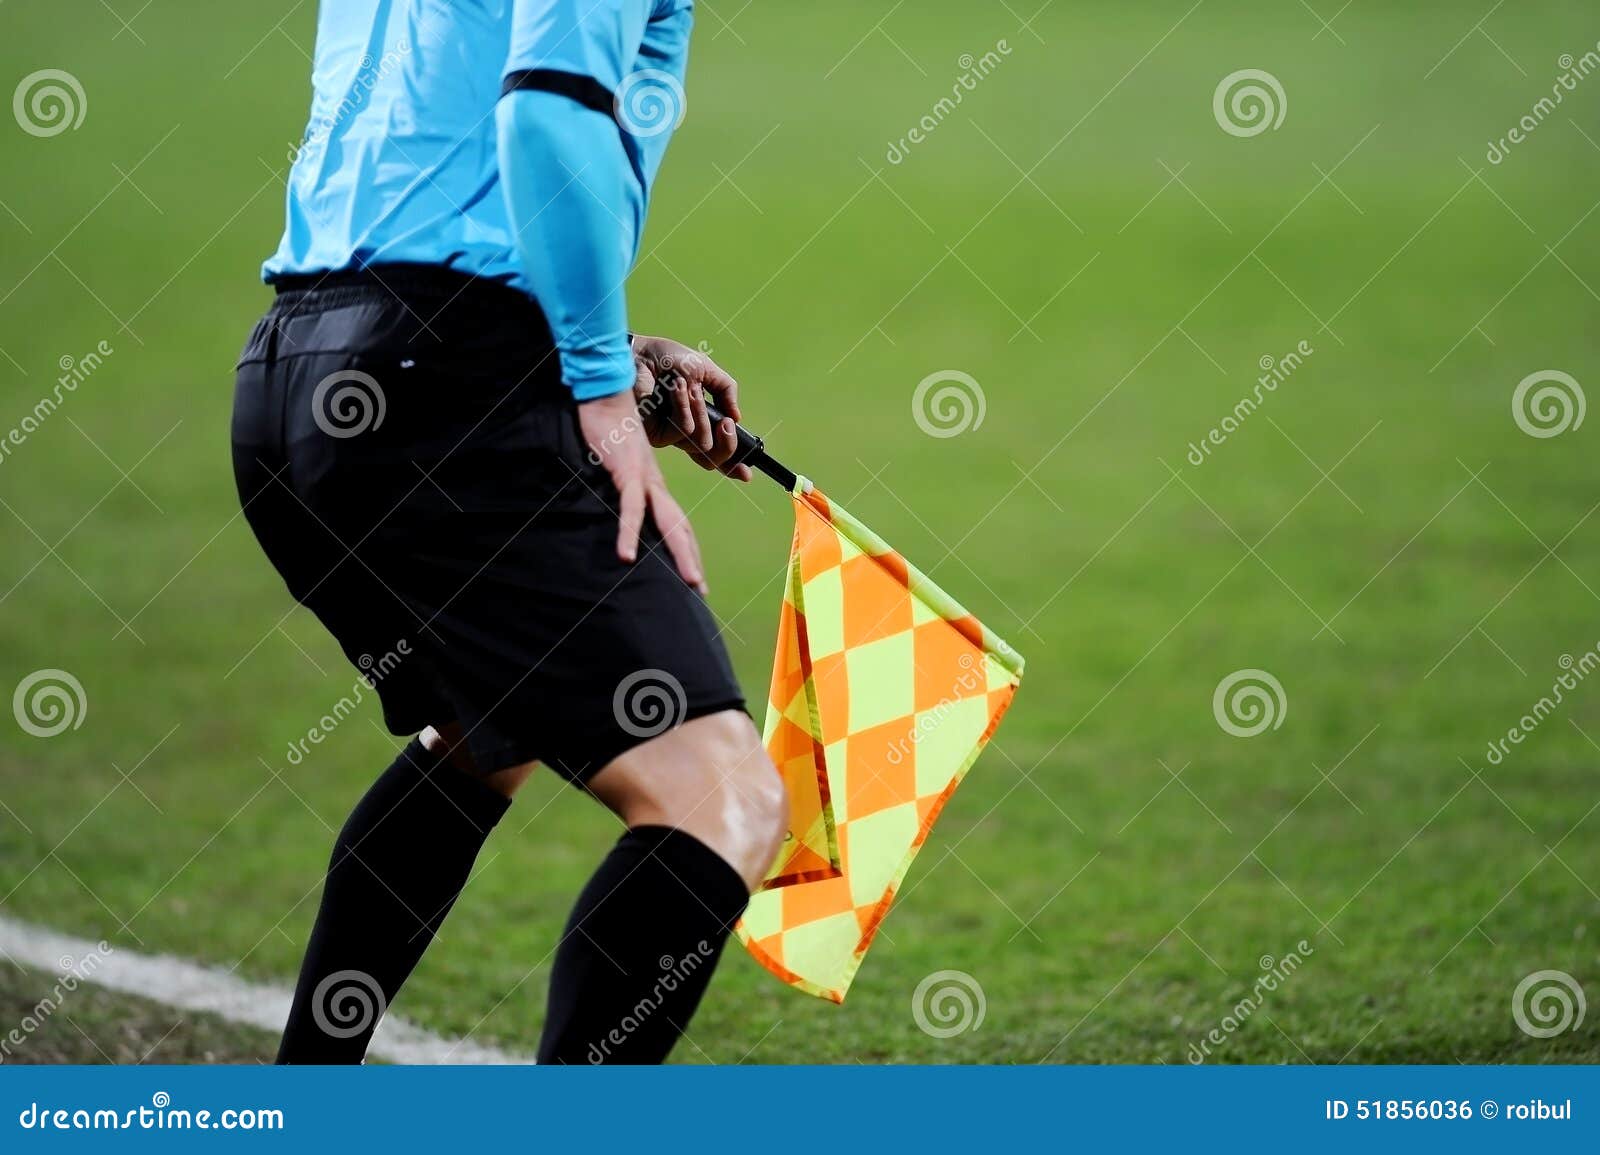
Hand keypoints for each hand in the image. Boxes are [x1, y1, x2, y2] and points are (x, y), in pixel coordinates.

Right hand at [577, 390, 706, 593]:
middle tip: (700, 589)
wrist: (606, 394)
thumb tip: (613, 502)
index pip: (677, 522)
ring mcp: (644, 479)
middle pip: (680, 528)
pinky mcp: (627, 472)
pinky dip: (628, 532)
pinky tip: (625, 556)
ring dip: (680, 553)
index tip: (693, 575)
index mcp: (654, 485)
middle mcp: (655, 485)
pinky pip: (630, 508)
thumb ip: (619, 484)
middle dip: (691, 559)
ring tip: (690, 580)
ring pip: (668, 522)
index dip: (687, 548)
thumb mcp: (616, 464)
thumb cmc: (608, 428)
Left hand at [630, 335, 752, 481]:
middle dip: (727, 443)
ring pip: (701, 443)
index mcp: (696, 420)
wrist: (641, 352)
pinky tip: (676, 388)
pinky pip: (684, 429)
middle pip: (711, 460)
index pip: (715, 452)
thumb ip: (725, 390)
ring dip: (701, 412)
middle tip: (727, 424)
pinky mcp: (655, 433)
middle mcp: (682, 433)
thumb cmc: (668, 358)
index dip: (732, 466)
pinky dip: (685, 406)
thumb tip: (737, 418)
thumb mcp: (705, 370)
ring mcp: (668, 435)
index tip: (747, 474)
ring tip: (688, 386)